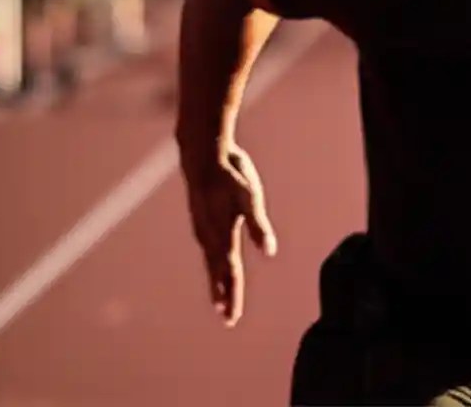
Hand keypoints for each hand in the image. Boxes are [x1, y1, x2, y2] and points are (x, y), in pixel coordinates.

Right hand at [181, 143, 276, 326]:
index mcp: (223, 233)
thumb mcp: (250, 197)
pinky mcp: (201, 218)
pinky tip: (213, 264)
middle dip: (224, 295)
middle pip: (219, 271)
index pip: (230, 272)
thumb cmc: (231, 173)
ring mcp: (203, 226)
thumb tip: (269, 251)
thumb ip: (259, 225)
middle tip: (229, 320)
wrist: (202, 151)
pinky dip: (210, 262)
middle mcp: (210, 234)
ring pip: (210, 260)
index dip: (232, 295)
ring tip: (219, 300)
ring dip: (216, 282)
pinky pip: (206, 247)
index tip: (231, 317)